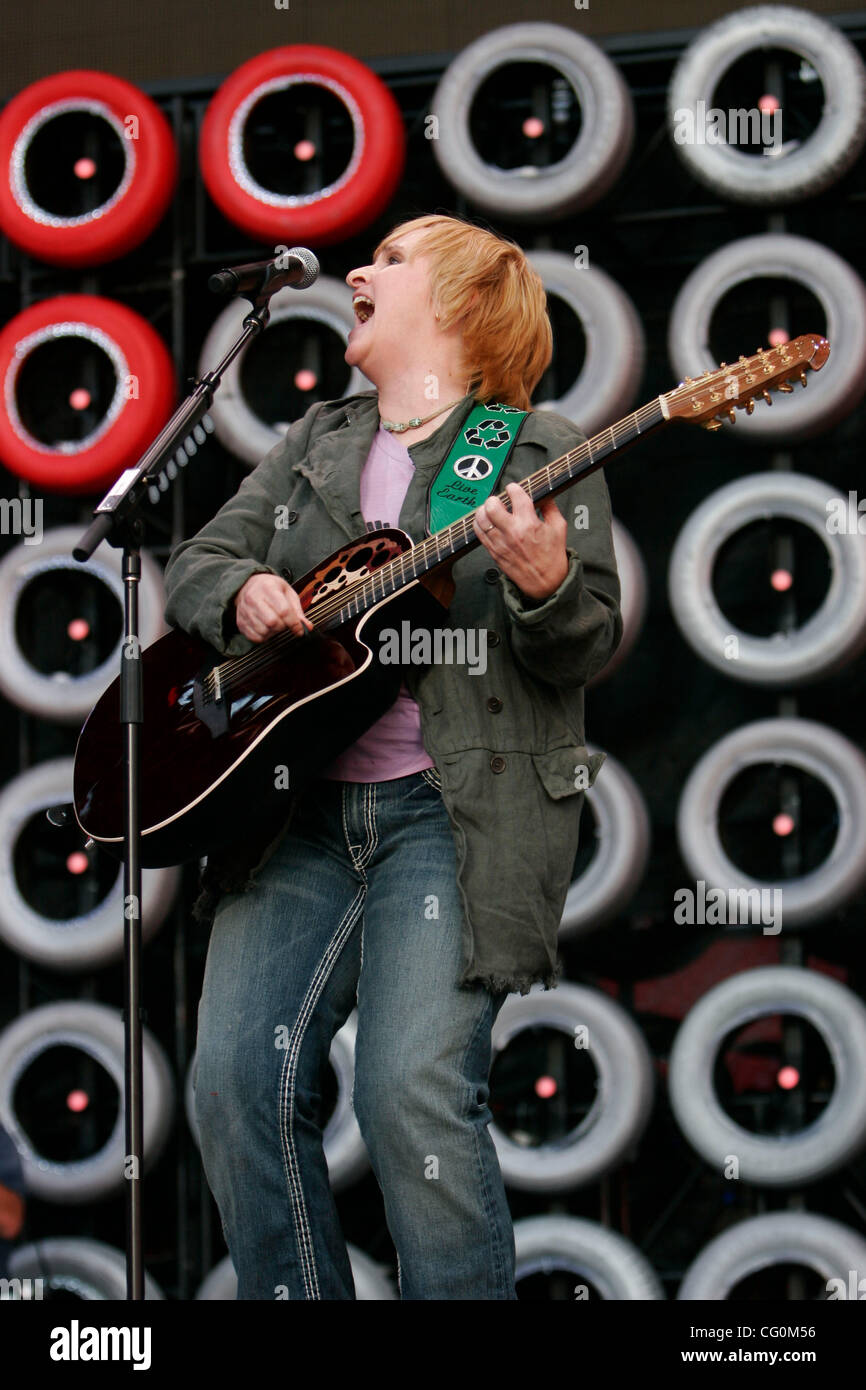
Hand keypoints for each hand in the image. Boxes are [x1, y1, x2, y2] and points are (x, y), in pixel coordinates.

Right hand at [234, 573, 312, 641]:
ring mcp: (245, 611)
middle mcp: (253, 598)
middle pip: (272, 622)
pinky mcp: (240, 622)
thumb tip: (308, 627)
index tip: (299, 629)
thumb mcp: (287, 592)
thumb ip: (298, 611)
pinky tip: (267, 629)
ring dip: (274, 633)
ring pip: (263, 631)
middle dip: (283, 627)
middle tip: (285, 623)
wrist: (248, 584)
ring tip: (275, 625)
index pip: (283, 610)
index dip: (294, 623)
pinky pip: (255, 637)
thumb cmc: (270, 588)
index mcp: (268, 588)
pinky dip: (264, 637)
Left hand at [472, 484, 568, 601]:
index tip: (513, 489)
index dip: (513, 488)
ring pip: (481, 518)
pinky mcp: (493, 551)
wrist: (545, 582)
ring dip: (484, 510)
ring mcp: (500, 542)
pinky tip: (486, 522)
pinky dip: (479, 523)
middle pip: (492, 506)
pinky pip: (478, 533)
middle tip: (499, 501)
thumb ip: (550, 508)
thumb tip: (544, 495)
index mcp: (529, 524)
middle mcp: (512, 532)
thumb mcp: (558, 528)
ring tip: (490, 510)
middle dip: (495, 499)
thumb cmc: (552, 556)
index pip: (516, 496)